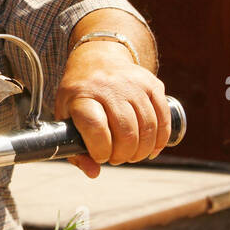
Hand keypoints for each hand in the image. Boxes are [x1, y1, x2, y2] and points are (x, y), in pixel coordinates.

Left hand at [53, 41, 169, 178]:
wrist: (98, 57)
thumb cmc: (80, 95)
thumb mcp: (66, 117)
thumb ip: (74, 149)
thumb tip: (94, 172)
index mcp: (82, 95)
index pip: (96, 128)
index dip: (101, 150)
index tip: (100, 157)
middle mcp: (109, 87)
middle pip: (126, 131)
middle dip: (123, 155)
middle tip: (117, 158)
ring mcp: (133, 84)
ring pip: (147, 127)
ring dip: (142, 151)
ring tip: (132, 155)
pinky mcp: (152, 84)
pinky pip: (163, 118)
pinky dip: (160, 140)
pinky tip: (152, 149)